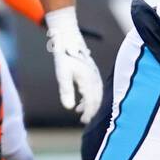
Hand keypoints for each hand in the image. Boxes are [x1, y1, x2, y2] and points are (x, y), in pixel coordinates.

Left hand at [45, 7, 102, 122]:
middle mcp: (94, 78)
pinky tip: (80, 101)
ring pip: (96, 93)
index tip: (84, 121)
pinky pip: (94, 87)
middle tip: (84, 121)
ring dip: (90, 104)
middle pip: (97, 98)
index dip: (89, 113)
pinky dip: (89, 96)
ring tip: (81, 112)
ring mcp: (94, 74)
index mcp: (89, 81)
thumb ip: (66, 91)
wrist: (68, 38)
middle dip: (92, 110)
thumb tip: (68, 108)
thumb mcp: (62, 74)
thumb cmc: (64, 55)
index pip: (92, 101)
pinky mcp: (91, 71)